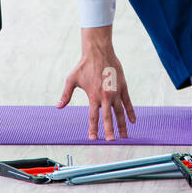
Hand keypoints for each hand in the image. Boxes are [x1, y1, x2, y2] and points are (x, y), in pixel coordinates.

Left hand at [57, 25, 135, 139]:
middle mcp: (106, 96)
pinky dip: (131, 112)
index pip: (93, 117)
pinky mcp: (123, 87)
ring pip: (120, 112)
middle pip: (108, 117)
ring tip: (124, 136)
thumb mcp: (72, 80)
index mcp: (93, 96)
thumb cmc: (84, 66)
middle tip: (111, 141)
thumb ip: (66, 95)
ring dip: (122, 125)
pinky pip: (128, 102)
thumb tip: (58, 107)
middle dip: (110, 131)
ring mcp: (116, 92)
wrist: (99, 51)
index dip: (93, 129)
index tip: (93, 138)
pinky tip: (133, 121)